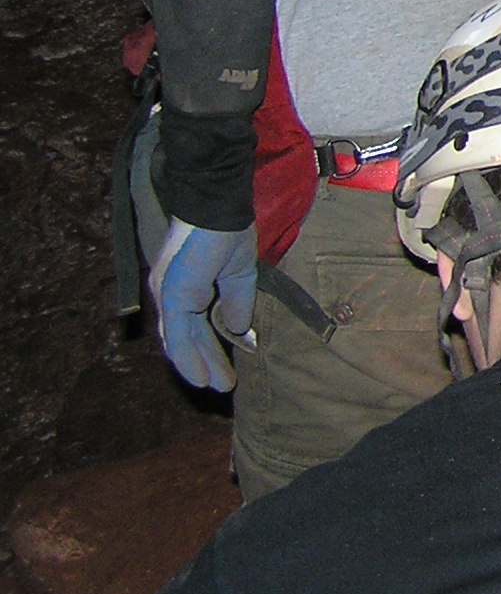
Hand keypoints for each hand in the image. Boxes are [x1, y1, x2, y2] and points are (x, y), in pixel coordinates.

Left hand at [150, 218, 256, 390]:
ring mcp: (169, 297)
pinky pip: (179, 335)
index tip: (224, 368)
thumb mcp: (238, 273)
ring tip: (215, 386)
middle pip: (187, 338)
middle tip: (221, 384)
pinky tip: (198, 377)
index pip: (192, 325)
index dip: (208, 348)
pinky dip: (188, 359)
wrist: (217, 207)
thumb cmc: (227, 231)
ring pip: (181, 342)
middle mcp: (171, 294)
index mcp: (184, 286)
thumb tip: (239, 329)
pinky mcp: (174, 298)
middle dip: (205, 362)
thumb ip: (236, 301)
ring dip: (198, 367)